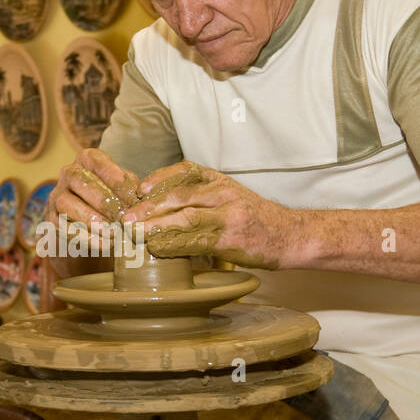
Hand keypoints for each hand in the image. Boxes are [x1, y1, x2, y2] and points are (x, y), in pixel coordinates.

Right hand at [46, 148, 141, 250]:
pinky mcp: (52, 219)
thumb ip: (129, 188)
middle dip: (102, 199)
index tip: (133, 194)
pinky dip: (86, 237)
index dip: (115, 177)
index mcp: (86, 160)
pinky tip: (105, 244)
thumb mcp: (122, 189)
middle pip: (78, 179)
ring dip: (91, 219)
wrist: (88, 226)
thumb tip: (141, 194)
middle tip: (122, 216)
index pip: (98, 162)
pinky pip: (65, 227)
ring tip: (112, 232)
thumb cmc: (110, 201)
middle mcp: (68, 174)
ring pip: (66, 203)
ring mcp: (56, 196)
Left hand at [121, 160, 294, 269]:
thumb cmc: (256, 221)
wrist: (292, 236)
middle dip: (150, 206)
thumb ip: (201, 200)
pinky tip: (157, 249)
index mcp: (221, 181)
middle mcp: (224, 193)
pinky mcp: (231, 238)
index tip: (140, 188)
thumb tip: (160, 213)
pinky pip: (196, 240)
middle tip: (127, 217)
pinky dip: (173, 245)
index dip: (160, 178)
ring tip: (135, 233)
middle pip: (180, 195)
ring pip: (185, 216)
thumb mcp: (230, 199)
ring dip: (156, 226)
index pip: (186, 171)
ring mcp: (228, 215)